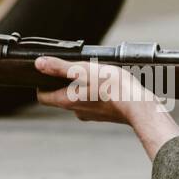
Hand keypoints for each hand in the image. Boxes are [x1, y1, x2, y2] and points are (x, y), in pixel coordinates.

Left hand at [33, 56, 151, 124]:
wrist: (138, 105)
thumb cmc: (113, 88)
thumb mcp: (84, 70)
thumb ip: (61, 67)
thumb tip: (39, 64)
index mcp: (68, 101)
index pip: (43, 97)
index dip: (41, 85)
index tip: (46, 74)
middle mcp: (77, 111)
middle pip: (61, 97)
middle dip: (64, 83)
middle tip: (74, 69)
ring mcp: (91, 114)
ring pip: (79, 99)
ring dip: (82, 87)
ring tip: (93, 75)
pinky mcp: (104, 114)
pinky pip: (94, 102)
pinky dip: (95, 93)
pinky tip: (106, 85)